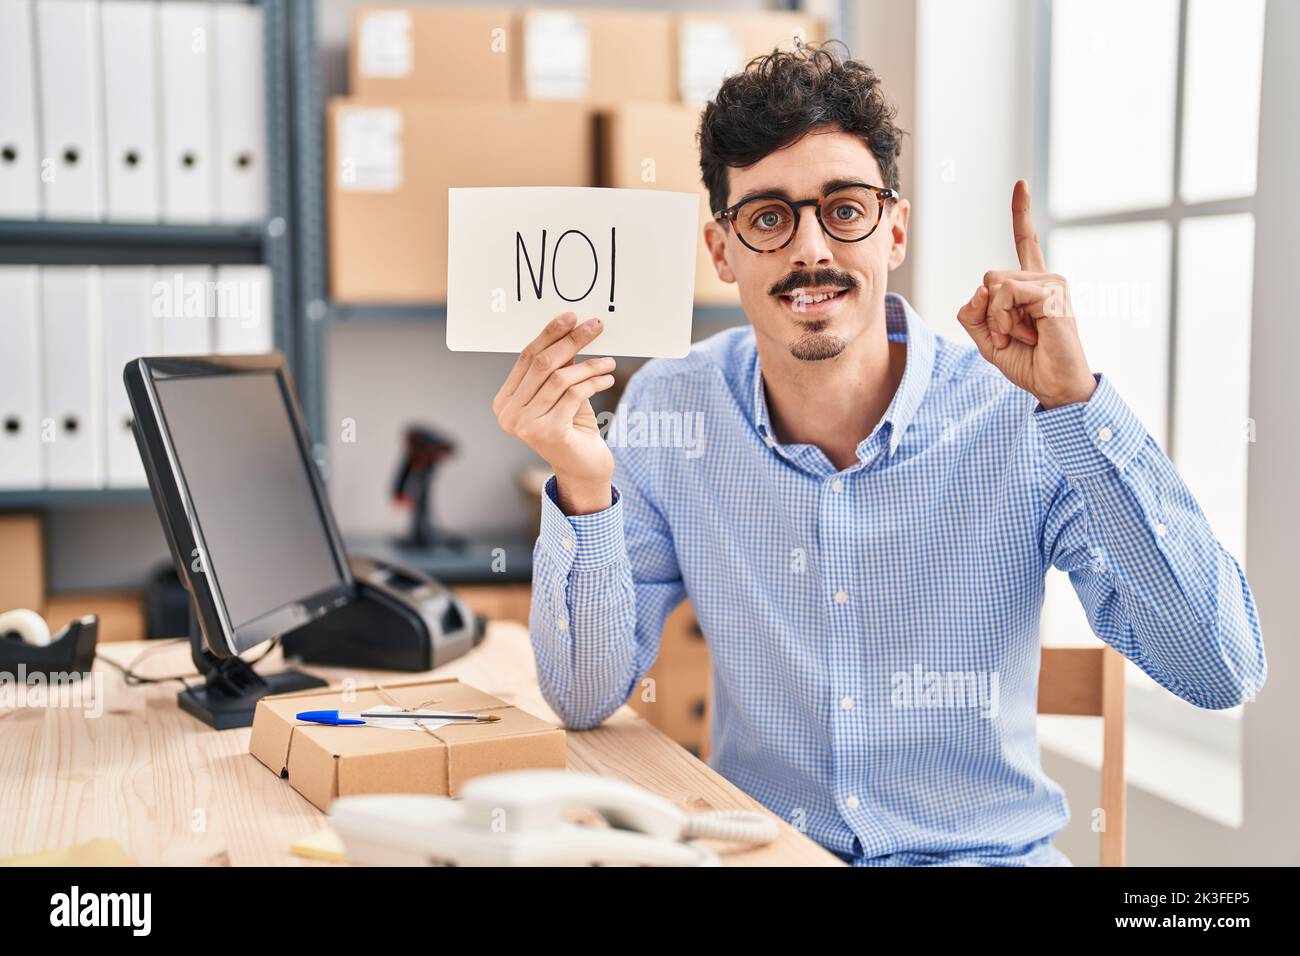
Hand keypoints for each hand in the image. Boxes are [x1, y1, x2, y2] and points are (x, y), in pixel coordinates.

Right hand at [493, 312, 616, 514]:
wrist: (584, 470)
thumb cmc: (573, 428)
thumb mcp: (562, 394)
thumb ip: (559, 367)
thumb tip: (570, 329)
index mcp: (505, 402)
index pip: (526, 358)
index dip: (548, 334)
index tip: (571, 317)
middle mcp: (509, 414)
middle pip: (541, 364)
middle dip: (570, 340)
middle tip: (595, 325)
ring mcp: (526, 425)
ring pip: (559, 378)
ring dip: (588, 365)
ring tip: (609, 361)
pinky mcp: (548, 432)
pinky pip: (574, 395)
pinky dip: (594, 382)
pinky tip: (608, 378)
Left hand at [956, 181, 1096, 408]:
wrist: (1054, 386)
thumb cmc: (1027, 363)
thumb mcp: (987, 339)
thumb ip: (973, 313)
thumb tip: (980, 288)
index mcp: (1031, 286)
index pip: (1026, 243)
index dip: (1021, 215)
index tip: (1021, 184)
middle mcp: (1045, 278)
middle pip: (989, 279)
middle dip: (988, 314)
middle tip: (1009, 337)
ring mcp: (1052, 283)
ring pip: (994, 286)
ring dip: (996, 319)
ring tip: (1021, 337)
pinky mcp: (1053, 293)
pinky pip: (1006, 295)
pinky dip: (1004, 320)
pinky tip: (1028, 335)